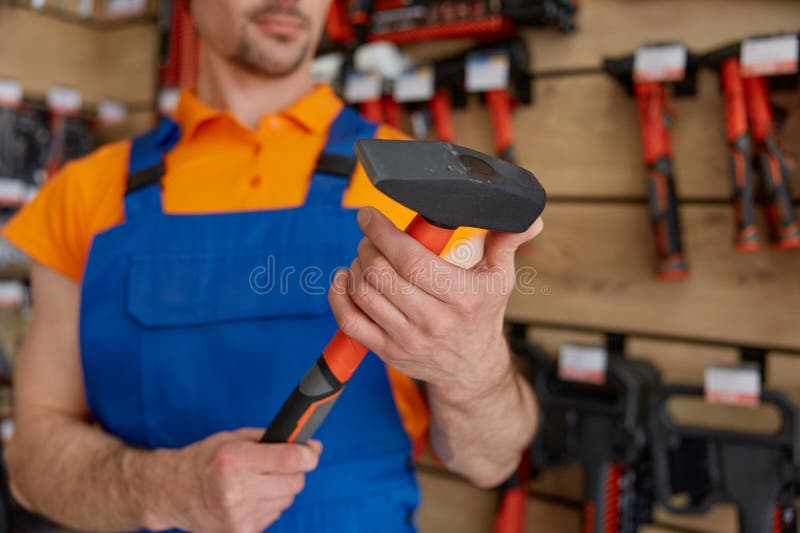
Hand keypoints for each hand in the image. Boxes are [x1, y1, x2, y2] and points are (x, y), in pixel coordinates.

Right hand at [146, 429, 321, 532]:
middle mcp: (236, 490)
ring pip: (286, 500)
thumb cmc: (206, 459)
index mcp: (234, 460)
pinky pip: (274, 515)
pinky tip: (249, 498)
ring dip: (280, 489)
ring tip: (256, 482)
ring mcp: (238, 516)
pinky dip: (269, 505)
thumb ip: (273, 439)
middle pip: (294, 482)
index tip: (312, 451)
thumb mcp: (234, 438)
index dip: (308, 455)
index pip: (288, 460)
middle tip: (279, 465)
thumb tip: (312, 448)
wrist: (172, 492)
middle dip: (294, 471)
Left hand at [328, 207, 543, 402]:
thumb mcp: (500, 277)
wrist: (471, 369)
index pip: (412, 260)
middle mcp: (434, 320)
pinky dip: (339, 296)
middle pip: (382, 274)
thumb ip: (507, 241)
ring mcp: (407, 339)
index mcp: (462, 296)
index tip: (369, 216)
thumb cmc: (482, 315)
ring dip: (356, 267)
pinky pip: (350, 322)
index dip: (383, 233)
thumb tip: (530, 217)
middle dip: (368, 246)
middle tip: (371, 237)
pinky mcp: (387, 352)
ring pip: (364, 293)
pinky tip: (346, 279)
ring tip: (366, 256)